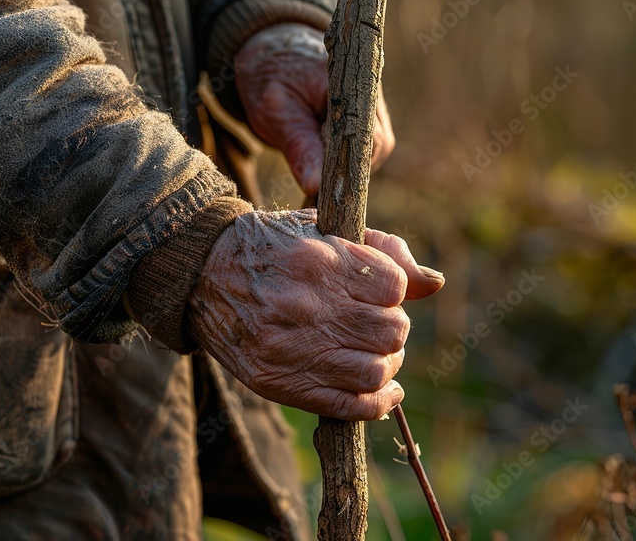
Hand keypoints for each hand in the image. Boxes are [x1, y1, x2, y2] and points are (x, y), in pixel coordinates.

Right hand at [187, 210, 443, 419]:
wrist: (201, 276)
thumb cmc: (272, 248)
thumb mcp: (322, 229)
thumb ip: (383, 250)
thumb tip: (434, 284)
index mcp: (318, 260)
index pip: (394, 289)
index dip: (393, 291)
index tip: (377, 291)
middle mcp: (306, 306)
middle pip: (392, 332)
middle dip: (393, 328)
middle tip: (375, 323)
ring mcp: (290, 349)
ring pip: (375, 371)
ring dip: (387, 364)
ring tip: (374, 353)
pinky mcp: (278, 383)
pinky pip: (350, 406)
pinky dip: (378, 402)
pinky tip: (384, 390)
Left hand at [235, 24, 395, 196]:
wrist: (273, 53)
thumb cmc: (270, 78)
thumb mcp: (275, 114)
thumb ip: (298, 147)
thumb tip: (315, 185)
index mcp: (350, 79)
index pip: (364, 133)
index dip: (347, 166)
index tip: (324, 189)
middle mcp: (370, 90)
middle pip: (375, 145)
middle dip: (346, 171)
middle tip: (316, 191)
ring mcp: (374, 104)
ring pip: (373, 150)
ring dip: (347, 167)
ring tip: (316, 177)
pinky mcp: (370, 116)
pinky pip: (367, 146)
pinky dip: (346, 160)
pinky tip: (324, 167)